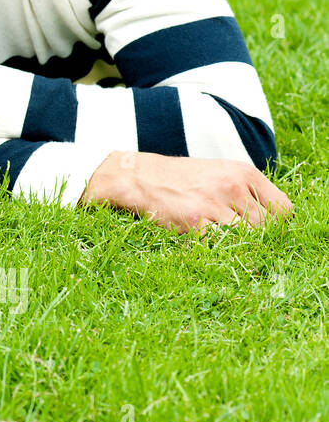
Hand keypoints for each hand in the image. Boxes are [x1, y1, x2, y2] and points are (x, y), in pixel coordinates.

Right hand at [81, 151, 293, 232]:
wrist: (137, 176)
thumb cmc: (179, 178)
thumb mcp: (219, 172)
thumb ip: (245, 191)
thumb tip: (270, 222)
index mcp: (243, 173)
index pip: (283, 209)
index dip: (276, 224)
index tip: (261, 231)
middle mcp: (232, 186)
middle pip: (267, 227)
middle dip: (256, 237)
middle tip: (239, 241)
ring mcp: (214, 204)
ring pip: (247, 238)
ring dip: (238, 245)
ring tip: (222, 243)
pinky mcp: (194, 221)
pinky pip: (220, 244)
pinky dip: (216, 248)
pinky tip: (204, 243)